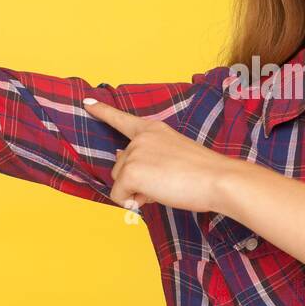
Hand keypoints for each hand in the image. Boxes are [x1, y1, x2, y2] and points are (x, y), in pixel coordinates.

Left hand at [82, 98, 237, 213]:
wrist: (218, 179)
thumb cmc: (203, 173)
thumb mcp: (172, 156)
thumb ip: (148, 157)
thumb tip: (121, 162)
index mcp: (153, 130)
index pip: (121, 119)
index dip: (102, 111)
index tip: (86, 102)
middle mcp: (140, 138)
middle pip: (119, 166)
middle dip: (135, 181)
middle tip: (164, 184)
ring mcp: (134, 153)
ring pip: (118, 182)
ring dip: (135, 192)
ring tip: (164, 189)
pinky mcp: (131, 171)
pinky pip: (119, 197)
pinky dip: (131, 204)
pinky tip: (154, 197)